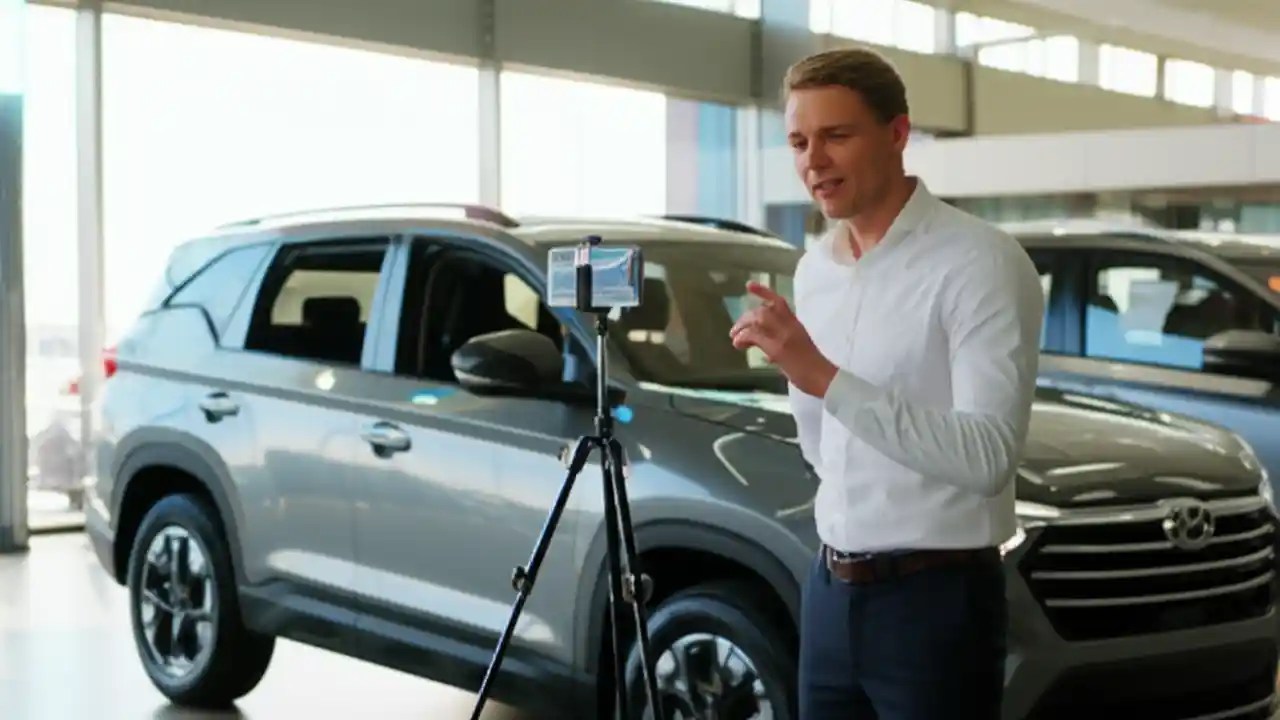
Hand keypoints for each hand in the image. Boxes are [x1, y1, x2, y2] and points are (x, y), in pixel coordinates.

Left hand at [729, 281, 836, 396]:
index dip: (763, 292)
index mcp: (796, 325)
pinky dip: (743, 338)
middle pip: (763, 310)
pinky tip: (739, 345)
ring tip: (735, 338)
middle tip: (736, 330)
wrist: (824, 378)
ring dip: (742, 327)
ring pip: (758, 319)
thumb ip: (780, 346)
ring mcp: (784, 336)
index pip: (778, 301)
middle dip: (745, 318)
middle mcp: (790, 326)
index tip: (749, 285)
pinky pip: (755, 335)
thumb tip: (765, 354)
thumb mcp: (797, 350)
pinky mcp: (778, 349)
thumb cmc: (813, 369)